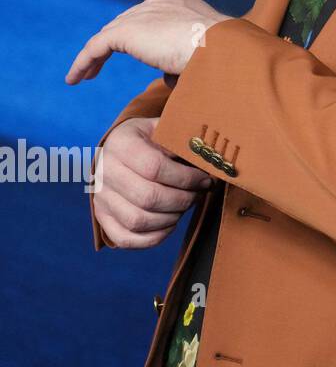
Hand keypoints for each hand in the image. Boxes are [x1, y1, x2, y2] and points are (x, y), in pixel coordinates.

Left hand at [65, 0, 231, 83]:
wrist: (224, 49)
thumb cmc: (227, 56)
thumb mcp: (209, 50)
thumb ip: (187, 55)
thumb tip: (171, 75)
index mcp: (181, 1)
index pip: (151, 16)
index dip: (140, 35)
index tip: (138, 54)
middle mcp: (160, 1)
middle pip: (126, 22)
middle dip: (114, 42)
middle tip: (102, 65)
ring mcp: (142, 14)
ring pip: (109, 35)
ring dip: (95, 56)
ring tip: (85, 75)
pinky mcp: (126, 32)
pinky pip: (96, 47)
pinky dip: (83, 62)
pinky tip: (75, 79)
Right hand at [91, 117, 213, 248]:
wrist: (119, 147)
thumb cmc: (149, 138)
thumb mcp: (164, 128)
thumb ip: (182, 140)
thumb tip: (205, 158)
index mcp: (120, 144)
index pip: (155, 168)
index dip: (186, 178)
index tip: (204, 179)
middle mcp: (104, 172)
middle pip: (148, 197)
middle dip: (182, 200)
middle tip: (198, 194)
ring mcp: (100, 197)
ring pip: (137, 221)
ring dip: (171, 218)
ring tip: (185, 206)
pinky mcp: (101, 217)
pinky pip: (125, 238)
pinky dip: (153, 237)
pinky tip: (170, 223)